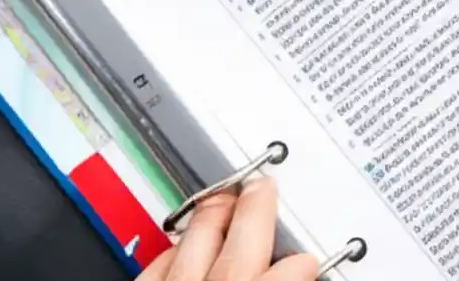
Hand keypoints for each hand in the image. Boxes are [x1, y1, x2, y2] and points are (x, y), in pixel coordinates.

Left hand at [138, 178, 319, 280]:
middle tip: (263, 187)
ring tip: (222, 198)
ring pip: (191, 250)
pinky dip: (169, 253)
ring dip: (209, 221)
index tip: (306, 258)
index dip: (298, 262)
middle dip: (253, 214)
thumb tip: (300, 271)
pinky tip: (177, 245)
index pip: (284, 274)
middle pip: (238, 251)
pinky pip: (153, 271)